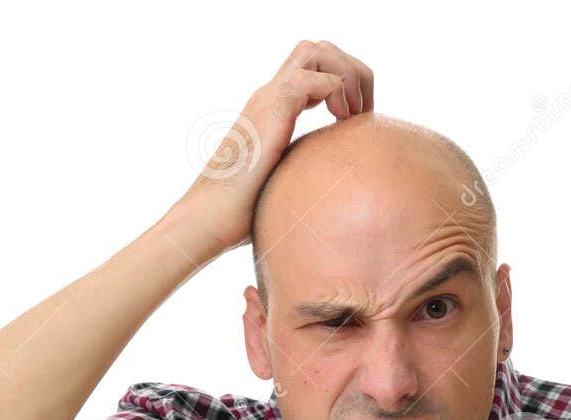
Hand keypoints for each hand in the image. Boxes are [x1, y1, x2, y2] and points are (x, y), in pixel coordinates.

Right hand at [175, 39, 373, 253]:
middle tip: (363, 112)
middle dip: (352, 70)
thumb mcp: (284, 183)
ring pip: (315, 51)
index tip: (360, 119)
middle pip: (318, 49)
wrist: (208, 219)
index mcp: (273, 109)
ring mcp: (267, 101)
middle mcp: (269, 97)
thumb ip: (303, 171)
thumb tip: (334, 194)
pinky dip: (336, 92)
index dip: (346, 82)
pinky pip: (309, 79)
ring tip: (353, 114)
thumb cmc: (242, 214)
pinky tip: (340, 123)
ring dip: (346, 75)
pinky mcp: (268, 113)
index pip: (315, 68)